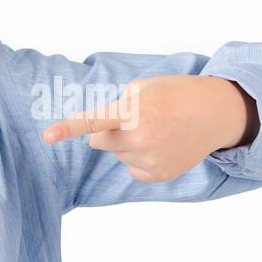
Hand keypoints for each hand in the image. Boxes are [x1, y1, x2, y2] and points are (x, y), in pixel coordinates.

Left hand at [40, 75, 256, 181]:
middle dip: (108, 131)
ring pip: (117, 155)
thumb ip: (117, 105)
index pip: (94, 121)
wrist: (215, 113)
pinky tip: (161, 145)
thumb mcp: (144, 86)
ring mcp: (150, 160)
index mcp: (134, 111)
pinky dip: (139, 158)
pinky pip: (131, 169)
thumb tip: (101, 130)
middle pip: (99, 141)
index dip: (68, 128)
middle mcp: (140, 138)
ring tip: (156, 130)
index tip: (47, 137)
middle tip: (136, 119)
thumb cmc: (176, 93)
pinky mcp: (158, 175)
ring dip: (127, 143)